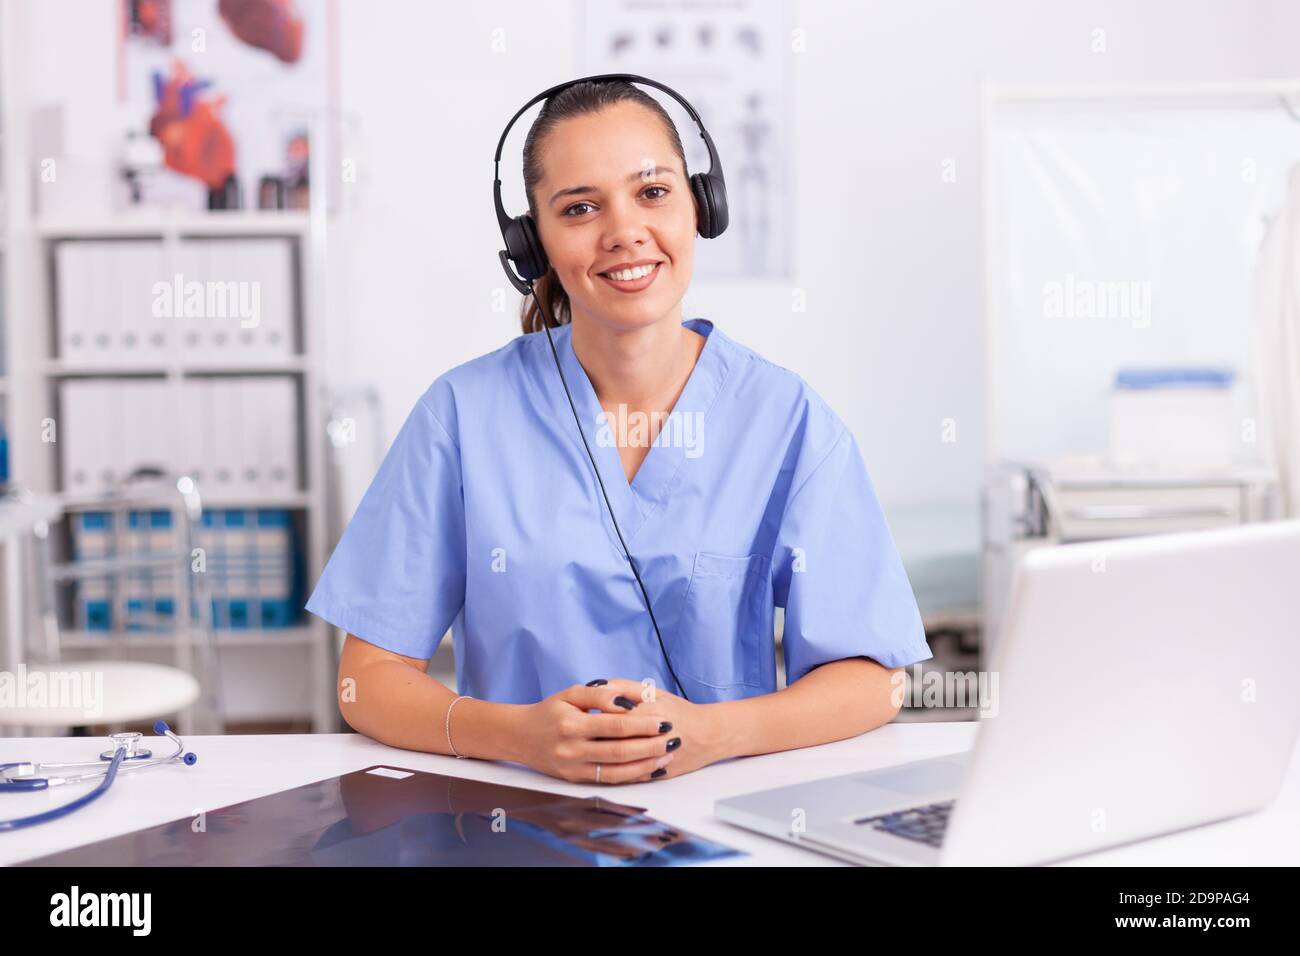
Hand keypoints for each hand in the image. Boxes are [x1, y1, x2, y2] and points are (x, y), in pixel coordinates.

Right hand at [512, 682, 678, 784]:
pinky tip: (648, 770)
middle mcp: (572, 749)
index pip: (615, 726)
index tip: (664, 721)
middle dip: (650, 747)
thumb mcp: (570, 693)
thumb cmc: (549, 711)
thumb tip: (628, 703)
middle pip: (620, 751)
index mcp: (572, 724)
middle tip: (673, 740)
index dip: (643, 725)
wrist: (519, 736)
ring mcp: (573, 768)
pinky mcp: (574, 780)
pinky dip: (630, 777)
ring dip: (645, 766)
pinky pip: (607, 781)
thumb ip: (600, 695)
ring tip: (666, 757)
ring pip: (616, 772)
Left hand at [580, 678, 728, 782]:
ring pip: (620, 761)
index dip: (593, 714)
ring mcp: (657, 758)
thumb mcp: (654, 691)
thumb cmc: (679, 710)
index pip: (614, 714)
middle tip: (571, 733)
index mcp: (652, 712)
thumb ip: (623, 686)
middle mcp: (655, 736)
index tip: (575, 712)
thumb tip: (595, 685)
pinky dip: (612, 770)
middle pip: (614, 738)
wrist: (710, 735)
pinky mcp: (658, 775)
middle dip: (591, 737)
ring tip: (581, 748)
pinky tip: (597, 764)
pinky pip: (629, 775)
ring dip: (599, 756)